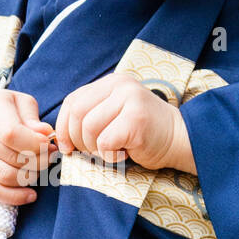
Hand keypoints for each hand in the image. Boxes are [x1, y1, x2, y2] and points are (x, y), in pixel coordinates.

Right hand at [0, 88, 55, 204]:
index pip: (11, 133)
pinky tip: (31, 195)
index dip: (35, 144)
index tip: (49, 145)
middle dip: (38, 162)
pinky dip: (15, 197)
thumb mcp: (19, 103)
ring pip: (4, 176)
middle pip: (11, 158)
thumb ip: (33, 118)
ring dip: (29, 178)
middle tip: (50, 158)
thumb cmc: (0, 110)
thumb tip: (46, 134)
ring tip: (40, 170)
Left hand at [54, 72, 195, 172]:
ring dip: (95, 149)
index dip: (64, 126)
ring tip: (111, 151)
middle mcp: (120, 85)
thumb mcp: (114, 115)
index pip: (72, 100)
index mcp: (111, 82)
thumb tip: (58, 135)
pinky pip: (105, 142)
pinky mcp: (136, 120)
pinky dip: (109, 156)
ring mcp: (130, 100)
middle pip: (78, 114)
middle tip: (92, 152)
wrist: (179, 140)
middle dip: (78, 140)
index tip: (68, 146)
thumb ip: (91, 115)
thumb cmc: (143, 134)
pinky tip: (122, 154)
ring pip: (89, 129)